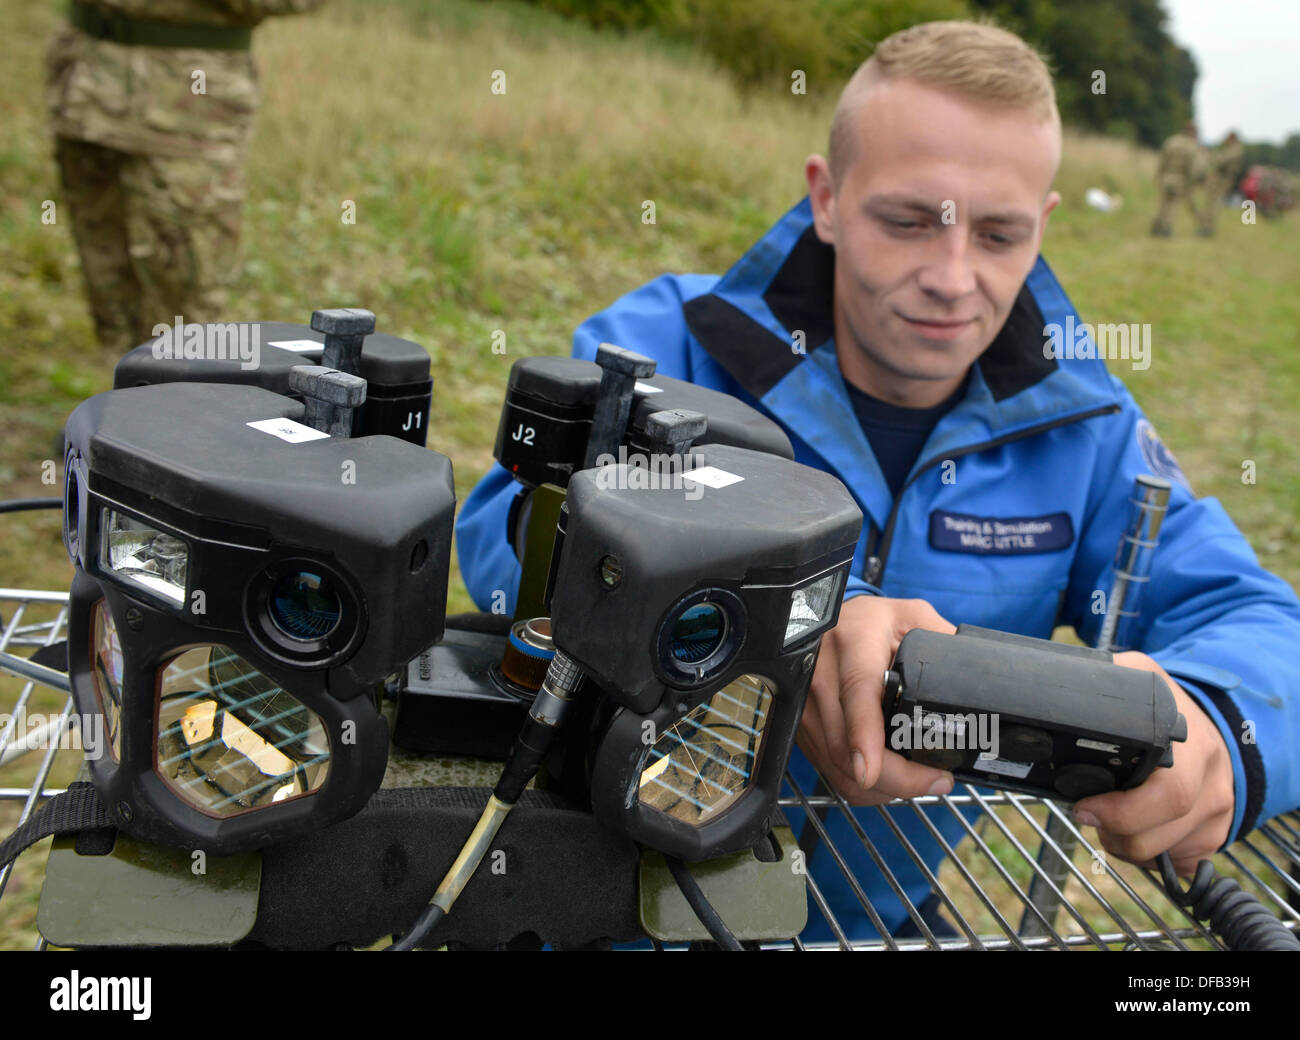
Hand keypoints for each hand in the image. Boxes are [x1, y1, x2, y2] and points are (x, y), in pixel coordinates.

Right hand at [797, 595, 956, 805]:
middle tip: (938, 782)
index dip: (862, 734)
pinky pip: (829, 768)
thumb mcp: (912, 617)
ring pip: (837, 766)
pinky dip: (862, 785)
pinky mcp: (802, 724)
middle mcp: (820, 674)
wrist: (828, 620)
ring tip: (922, 782)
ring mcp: (805, 704)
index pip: (855, 691)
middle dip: (894, 779)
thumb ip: (942, 641)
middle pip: (844, 745)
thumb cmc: (875, 621)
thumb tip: (980, 675)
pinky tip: (890, 778)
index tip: (869, 770)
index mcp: (853, 641)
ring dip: (880, 787)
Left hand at [1074, 651, 1234, 874]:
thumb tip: (1055, 686)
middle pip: (1157, 837)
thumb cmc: (1164, 703)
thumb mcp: (1137, 676)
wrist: (1214, 724)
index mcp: (1190, 743)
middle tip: (1090, 814)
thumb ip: (1103, 678)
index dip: (1120, 813)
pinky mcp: (1217, 834)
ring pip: (1163, 855)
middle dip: (1113, 834)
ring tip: (1111, 817)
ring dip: (1126, 845)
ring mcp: (1219, 811)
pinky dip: (1148, 855)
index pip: (1168, 796)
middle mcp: (1212, 780)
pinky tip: (1138, 828)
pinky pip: (1178, 864)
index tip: (1085, 807)